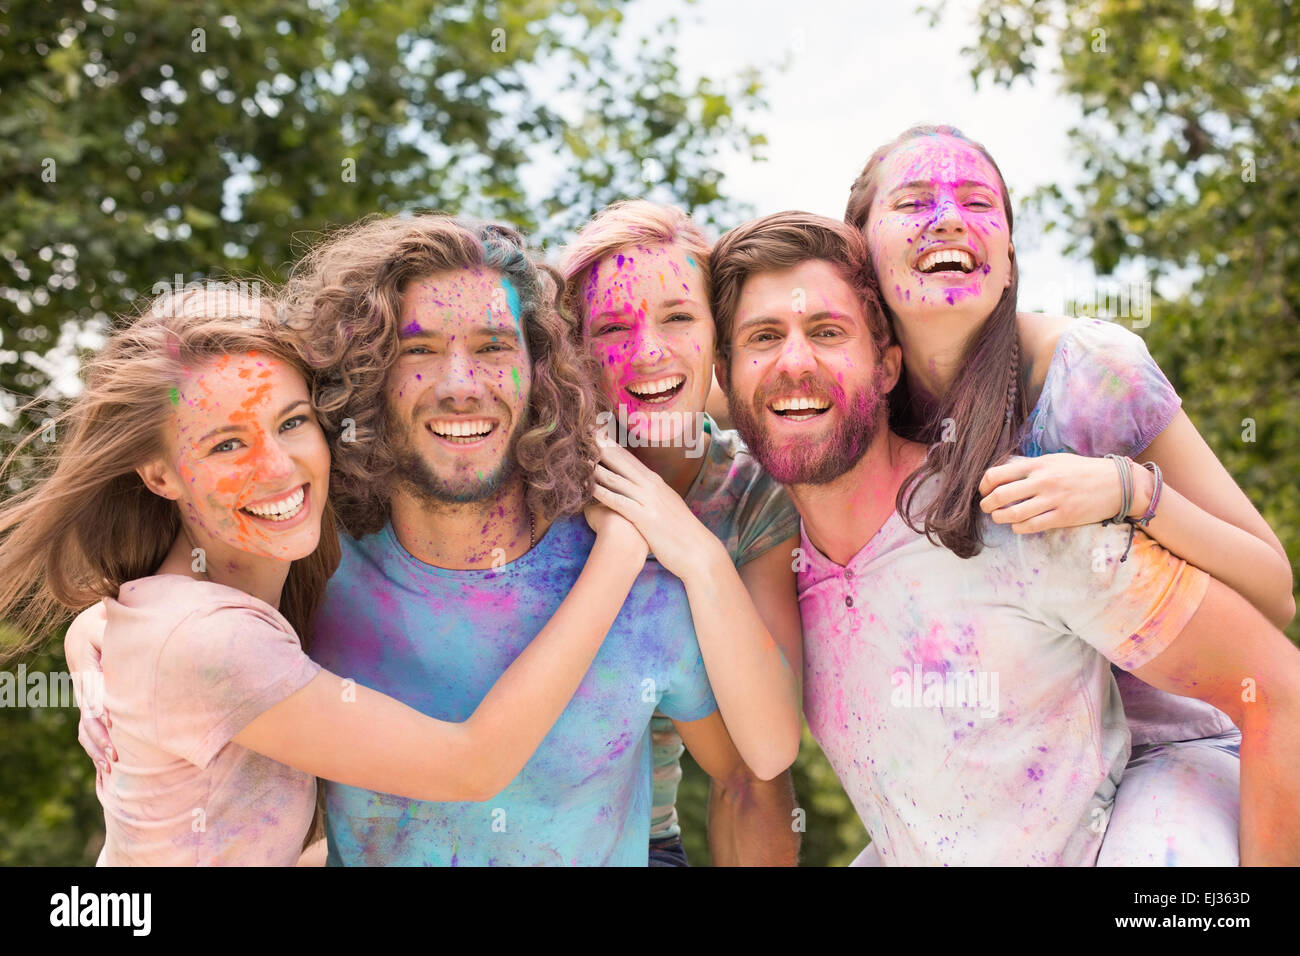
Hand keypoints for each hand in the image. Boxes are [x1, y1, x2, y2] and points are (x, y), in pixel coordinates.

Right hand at [64, 602, 115, 774]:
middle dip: (101, 736)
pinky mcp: (91, 706)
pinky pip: (88, 730)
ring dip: (96, 747)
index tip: (113, 723)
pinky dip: (95, 747)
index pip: (93, 692)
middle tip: (116, 754)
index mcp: (87, 670)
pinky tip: (106, 765)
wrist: (86, 633)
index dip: (101, 708)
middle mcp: (83, 689)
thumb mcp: (104, 627)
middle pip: (88, 717)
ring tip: (111, 765)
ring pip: (85, 728)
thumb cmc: (102, 628)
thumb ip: (112, 636)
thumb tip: (128, 643)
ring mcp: (85, 700)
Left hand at [590, 438, 722, 578]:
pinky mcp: (645, 517)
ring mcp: (648, 500)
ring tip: (577, 455)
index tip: (594, 430)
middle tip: (581, 430)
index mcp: (655, 482)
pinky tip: (588, 487)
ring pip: (617, 478)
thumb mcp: (666, 505)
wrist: (697, 551)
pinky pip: (619, 501)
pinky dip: (603, 492)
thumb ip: (652, 495)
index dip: (610, 443)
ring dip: (596, 466)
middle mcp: (651, 485)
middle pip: (621, 460)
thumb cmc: (680, 532)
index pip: (628, 457)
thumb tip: (640, 491)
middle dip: (601, 444)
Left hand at [978, 452, 1140, 532]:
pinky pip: (1031, 526)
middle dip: (987, 504)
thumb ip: (1030, 467)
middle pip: (1001, 495)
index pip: (998, 473)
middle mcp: (1043, 481)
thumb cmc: (1082, 470)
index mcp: (1038, 465)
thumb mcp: (1055, 460)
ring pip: (1014, 514)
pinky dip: (1018, 528)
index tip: (984, 491)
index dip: (984, 485)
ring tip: (999, 517)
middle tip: (986, 507)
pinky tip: (1017, 526)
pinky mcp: (1063, 517)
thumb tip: (1004, 473)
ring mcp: (1053, 500)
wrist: (1117, 483)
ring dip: (1000, 518)